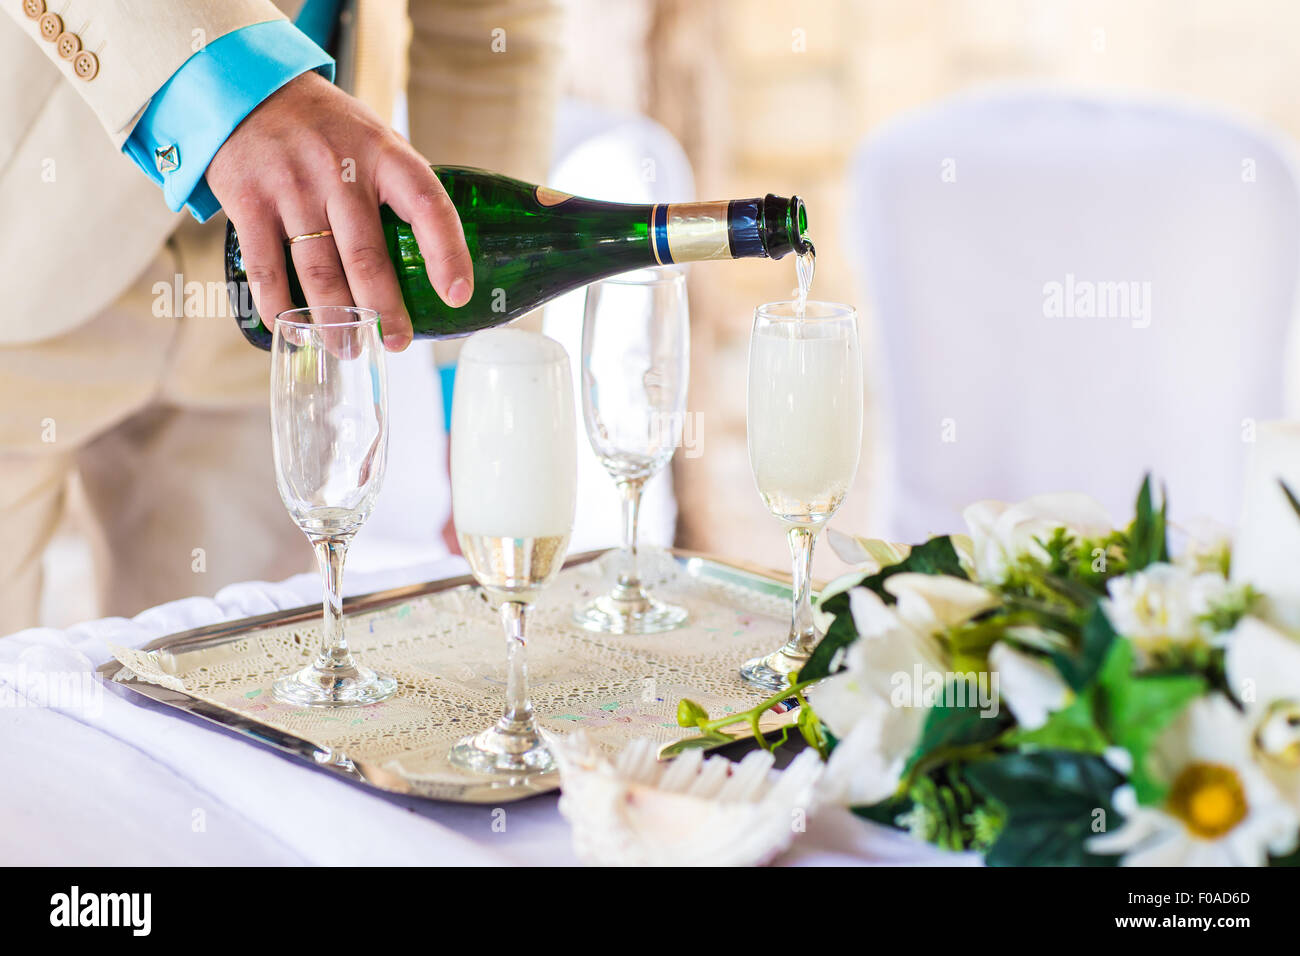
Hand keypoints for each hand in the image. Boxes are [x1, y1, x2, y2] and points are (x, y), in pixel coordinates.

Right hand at [206, 71, 472, 350]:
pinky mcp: (248, 201)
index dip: (447, 253)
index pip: (427, 205)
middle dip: (384, 310)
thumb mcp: (375, 140)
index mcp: (383, 155)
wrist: (248, 91)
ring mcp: (292, 187)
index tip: (457, 295)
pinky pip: (266, 267)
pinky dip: (280, 307)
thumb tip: (438, 255)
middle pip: (367, 255)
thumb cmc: (327, 129)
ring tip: (349, 349)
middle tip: (396, 343)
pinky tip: (295, 331)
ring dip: (336, 320)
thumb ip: (400, 188)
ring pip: (318, 271)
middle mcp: (339, 170)